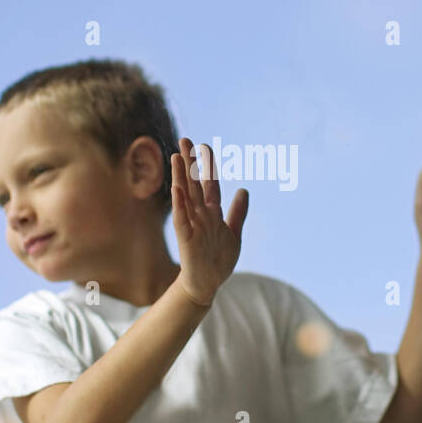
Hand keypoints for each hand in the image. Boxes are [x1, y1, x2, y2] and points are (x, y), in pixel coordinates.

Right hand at [170, 138, 248, 305]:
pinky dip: (179, 204)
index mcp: (212, 212)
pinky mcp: (185, 237)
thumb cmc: (218, 259)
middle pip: (194, 183)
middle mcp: (200, 214)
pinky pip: (181, 218)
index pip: (209, 183)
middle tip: (185, 139)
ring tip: (177, 156)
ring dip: (181, 176)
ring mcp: (191, 224)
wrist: (207, 283)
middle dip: (190, 162)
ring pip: (185, 196)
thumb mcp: (234, 233)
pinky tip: (177, 189)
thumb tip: (244, 190)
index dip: (207, 165)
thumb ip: (238, 212)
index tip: (204, 146)